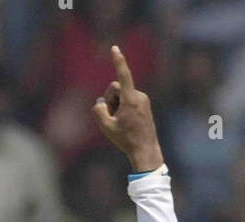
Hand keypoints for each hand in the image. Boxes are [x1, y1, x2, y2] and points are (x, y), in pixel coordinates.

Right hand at [92, 45, 162, 171]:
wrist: (145, 151)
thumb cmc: (126, 140)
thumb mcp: (106, 126)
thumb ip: (98, 110)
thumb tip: (101, 102)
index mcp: (131, 99)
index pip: (123, 75)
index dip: (118, 61)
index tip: (115, 48)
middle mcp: (139, 96)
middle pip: (116, 88)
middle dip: (110, 100)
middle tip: (112, 118)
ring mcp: (143, 100)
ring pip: (122, 95)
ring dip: (116, 105)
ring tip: (121, 122)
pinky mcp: (145, 105)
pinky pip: (128, 100)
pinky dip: (123, 108)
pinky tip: (126, 123)